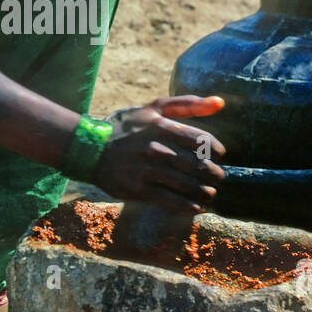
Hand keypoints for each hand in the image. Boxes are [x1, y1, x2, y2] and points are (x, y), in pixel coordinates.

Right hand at [95, 95, 225, 211]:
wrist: (91, 150)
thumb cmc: (128, 128)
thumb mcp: (154, 109)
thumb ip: (187, 104)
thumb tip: (220, 103)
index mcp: (161, 126)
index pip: (200, 139)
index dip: (214, 149)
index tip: (219, 155)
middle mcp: (155, 148)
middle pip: (196, 165)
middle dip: (212, 174)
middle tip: (217, 178)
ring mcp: (146, 170)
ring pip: (185, 185)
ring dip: (203, 192)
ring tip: (209, 194)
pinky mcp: (138, 189)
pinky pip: (169, 200)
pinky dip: (187, 206)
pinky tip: (197, 208)